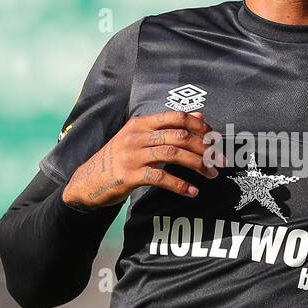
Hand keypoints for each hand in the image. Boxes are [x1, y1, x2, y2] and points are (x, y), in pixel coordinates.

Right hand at [62, 110, 220, 209]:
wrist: (88, 181)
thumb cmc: (118, 159)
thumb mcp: (139, 138)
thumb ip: (167, 127)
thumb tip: (199, 115)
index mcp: (141, 123)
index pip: (176, 117)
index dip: (200, 127)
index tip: (215, 139)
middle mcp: (136, 136)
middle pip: (179, 136)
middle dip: (204, 148)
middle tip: (220, 161)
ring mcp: (132, 155)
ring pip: (173, 154)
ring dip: (197, 165)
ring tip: (211, 175)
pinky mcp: (129, 175)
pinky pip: (160, 178)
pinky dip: (180, 185)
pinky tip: (192, 191)